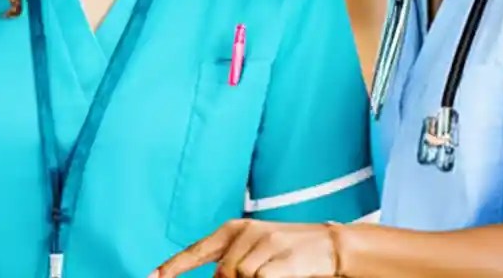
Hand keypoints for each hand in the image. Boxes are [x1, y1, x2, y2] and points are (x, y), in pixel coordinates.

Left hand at [150, 219, 339, 277]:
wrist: (329, 245)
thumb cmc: (289, 250)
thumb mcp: (255, 246)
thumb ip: (231, 258)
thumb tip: (216, 276)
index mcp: (235, 229)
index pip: (197, 250)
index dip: (173, 266)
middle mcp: (246, 233)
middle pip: (222, 273)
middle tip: (254, 277)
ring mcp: (264, 244)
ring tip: (270, 274)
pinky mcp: (281, 258)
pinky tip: (278, 276)